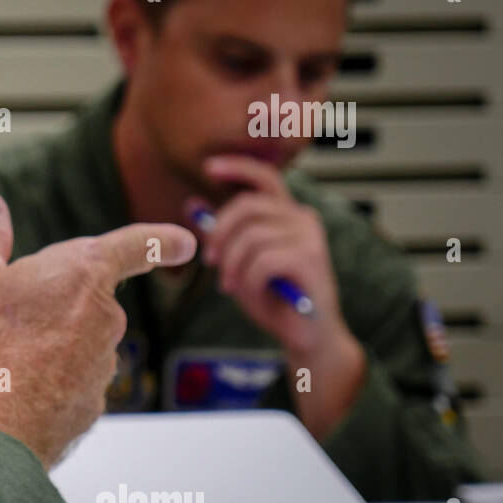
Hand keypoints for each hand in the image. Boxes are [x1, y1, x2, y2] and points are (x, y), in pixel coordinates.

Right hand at [0, 191, 196, 468]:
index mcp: (82, 274)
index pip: (136, 245)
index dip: (161, 238)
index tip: (186, 240)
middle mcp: (105, 319)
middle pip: (88, 297)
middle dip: (55, 301)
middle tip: (3, 314)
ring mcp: (100, 367)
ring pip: (76, 342)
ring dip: (47, 343)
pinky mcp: (88, 408)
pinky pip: (68, 383)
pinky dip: (44, 382)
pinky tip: (8, 389)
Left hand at [191, 155, 345, 356]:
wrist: (306, 335)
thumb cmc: (273, 298)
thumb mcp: (238, 262)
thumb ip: (221, 234)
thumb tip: (192, 203)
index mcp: (286, 214)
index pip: (264, 177)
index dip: (237, 167)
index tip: (208, 168)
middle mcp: (302, 218)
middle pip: (247, 206)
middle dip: (219, 234)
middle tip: (210, 263)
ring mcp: (310, 236)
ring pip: (250, 237)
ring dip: (233, 266)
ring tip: (231, 287)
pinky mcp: (311, 258)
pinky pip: (262, 261)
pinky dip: (248, 280)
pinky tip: (252, 294)